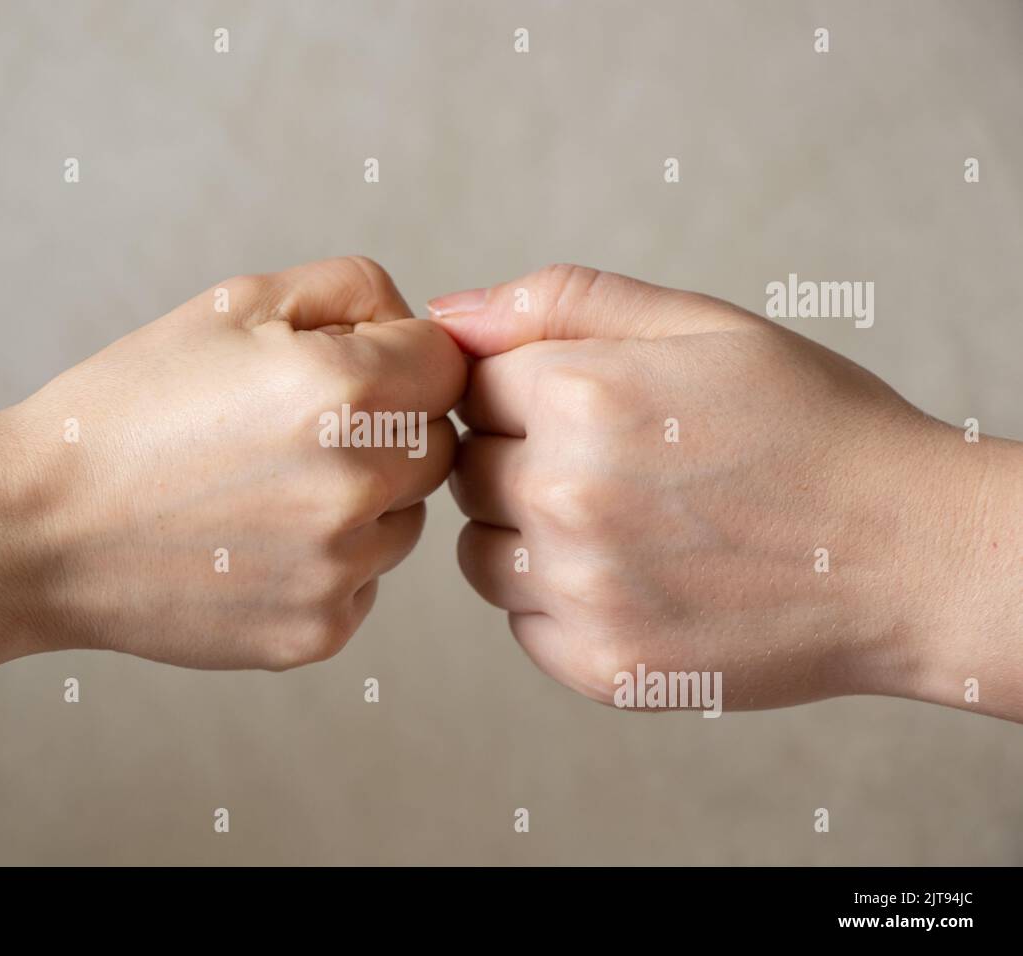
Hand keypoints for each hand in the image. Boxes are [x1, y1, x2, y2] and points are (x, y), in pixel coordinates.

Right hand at [3, 256, 464, 668]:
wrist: (41, 527)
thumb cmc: (130, 407)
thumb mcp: (234, 303)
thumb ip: (355, 291)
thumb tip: (420, 327)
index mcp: (342, 392)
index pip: (449, 367)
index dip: (402, 359)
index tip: (347, 369)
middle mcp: (354, 487)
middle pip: (438, 446)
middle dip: (388, 427)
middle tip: (297, 430)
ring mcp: (338, 571)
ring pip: (405, 519)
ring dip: (363, 499)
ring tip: (266, 489)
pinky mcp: (316, 633)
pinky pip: (365, 583)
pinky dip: (328, 562)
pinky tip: (254, 542)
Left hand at [431, 264, 1022, 717]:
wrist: (910, 555)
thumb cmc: (814, 428)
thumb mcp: (701, 324)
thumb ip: (562, 302)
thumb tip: (446, 315)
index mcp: (581, 395)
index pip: (471, 385)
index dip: (526, 391)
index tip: (589, 406)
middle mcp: (564, 496)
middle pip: (467, 468)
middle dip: (520, 458)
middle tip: (619, 464)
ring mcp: (580, 591)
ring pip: (480, 550)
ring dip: (528, 534)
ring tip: (629, 523)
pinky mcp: (600, 666)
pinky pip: (520, 622)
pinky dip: (558, 603)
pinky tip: (636, 579)